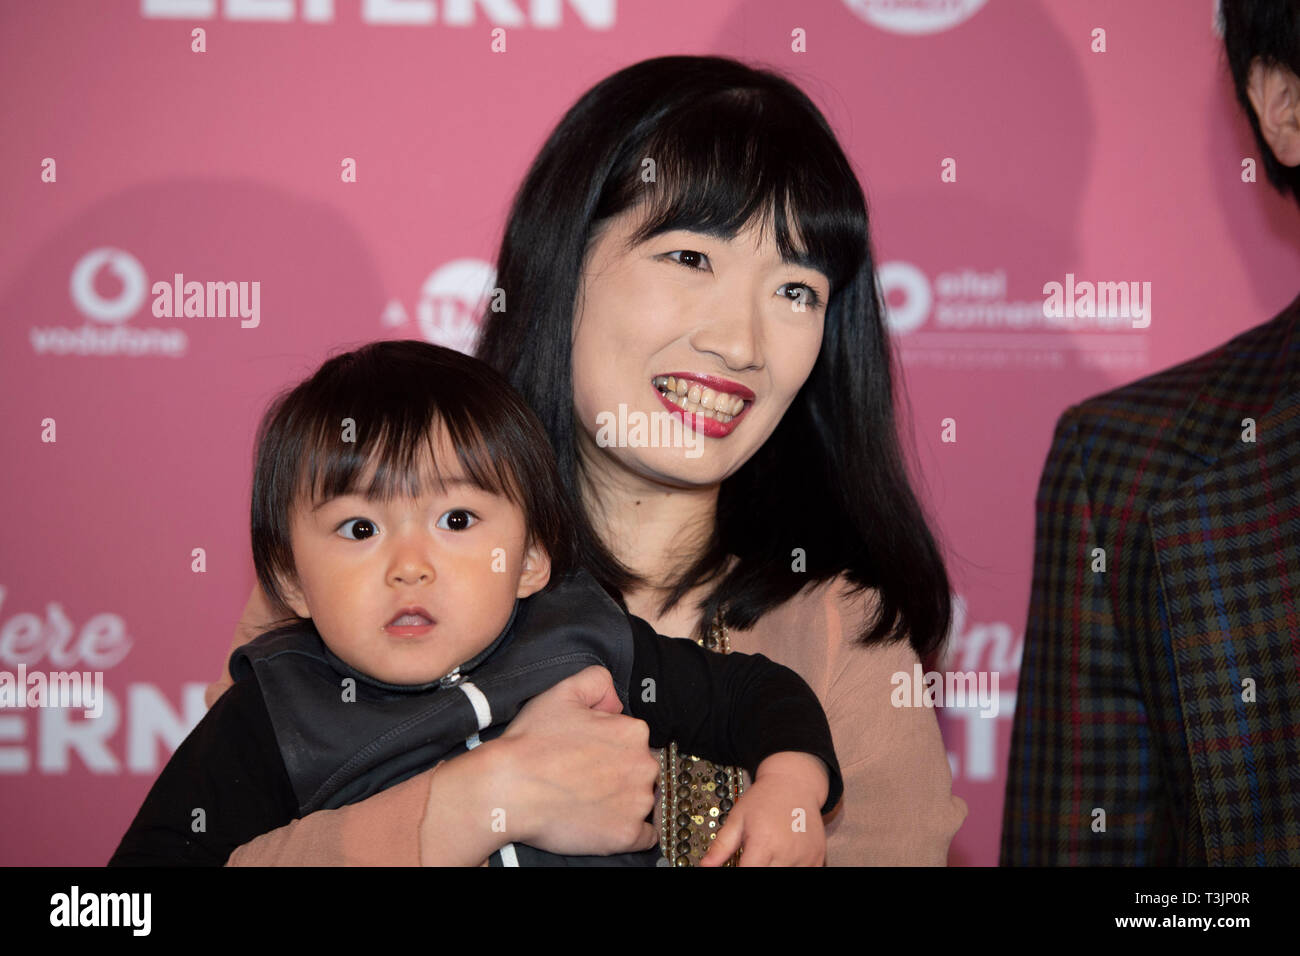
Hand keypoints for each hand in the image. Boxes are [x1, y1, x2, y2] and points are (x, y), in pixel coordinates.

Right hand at [492, 665, 660, 855]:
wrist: (508, 789)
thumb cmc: (532, 743)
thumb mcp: (563, 693)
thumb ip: (597, 682)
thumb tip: (616, 701)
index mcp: (633, 732)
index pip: (635, 742)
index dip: (612, 749)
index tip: (590, 757)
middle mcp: (644, 765)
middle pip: (642, 772)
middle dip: (621, 776)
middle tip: (587, 781)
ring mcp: (637, 803)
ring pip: (642, 802)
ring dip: (624, 803)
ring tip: (589, 803)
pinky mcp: (626, 835)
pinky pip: (645, 836)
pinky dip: (630, 832)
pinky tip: (605, 824)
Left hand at [698, 752, 827, 865]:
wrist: (795, 783)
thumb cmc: (765, 799)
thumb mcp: (737, 818)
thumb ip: (721, 845)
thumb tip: (704, 865)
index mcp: (763, 844)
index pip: (748, 875)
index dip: (740, 875)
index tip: (739, 866)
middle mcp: (785, 853)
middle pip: (767, 877)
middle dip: (757, 870)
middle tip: (753, 859)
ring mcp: (804, 858)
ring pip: (785, 878)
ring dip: (774, 870)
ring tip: (768, 856)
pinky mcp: (817, 859)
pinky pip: (806, 874)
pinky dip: (793, 870)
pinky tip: (783, 860)